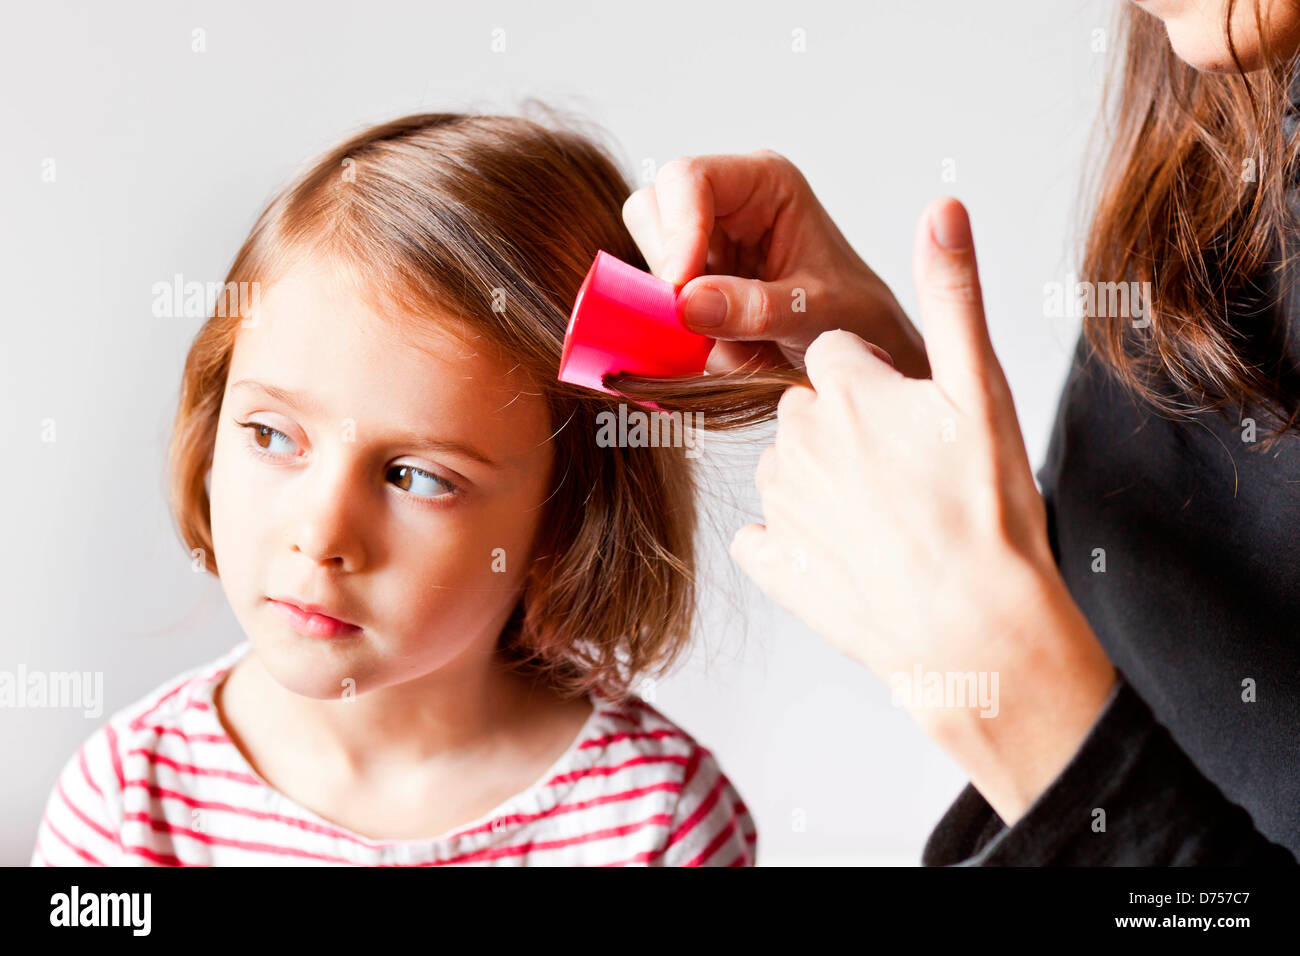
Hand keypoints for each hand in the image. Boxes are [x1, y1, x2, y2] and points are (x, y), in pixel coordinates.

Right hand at [622, 149, 930, 378]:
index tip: (679, 291)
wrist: (862, 349)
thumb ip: (755, 309)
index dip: (676, 231)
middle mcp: (727, 202)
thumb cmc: (855, 317)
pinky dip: (679, 331)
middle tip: (695, 325)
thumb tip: (686, 305)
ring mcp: (705, 240)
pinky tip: (722, 347)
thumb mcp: (814, 314)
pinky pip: (657, 298)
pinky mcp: (693, 278)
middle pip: (653, 212)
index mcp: (764, 182)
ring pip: (648, 259)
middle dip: (667, 272)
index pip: (689, 178)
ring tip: (727, 342)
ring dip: (674, 308)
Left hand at [728, 197, 1116, 825]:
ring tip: (886, 519)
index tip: (913, 423)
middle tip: (907, 475)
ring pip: (789, 469)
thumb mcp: (982, 390)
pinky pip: (765, 536)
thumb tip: (943, 209)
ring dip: (824, 484)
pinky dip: (794, 542)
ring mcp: (779, 504)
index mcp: (842, 389)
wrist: (975, 631)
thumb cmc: (987, 511)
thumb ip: (953, 295)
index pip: (837, 358)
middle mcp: (796, 439)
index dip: (877, 387)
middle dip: (846, 431)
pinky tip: (844, 555)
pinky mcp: (772, 562)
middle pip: (808, 411)